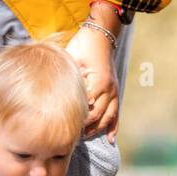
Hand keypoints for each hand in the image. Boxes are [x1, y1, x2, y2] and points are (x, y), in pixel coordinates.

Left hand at [66, 25, 119, 141]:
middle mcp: (109, 89)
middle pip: (97, 116)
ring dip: (96, 129)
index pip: (87, 109)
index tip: (62, 129)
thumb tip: (60, 98)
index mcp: (98, 83)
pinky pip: (117, 112)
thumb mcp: (72, 61)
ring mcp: (114, 90)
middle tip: (69, 137)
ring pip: (108, 117)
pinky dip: (114, 127)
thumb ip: (70, 80)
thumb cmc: (82, 46)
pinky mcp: (115, 91)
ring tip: (83, 138)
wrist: (100, 35)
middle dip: (84, 128)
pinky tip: (110, 140)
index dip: (76, 121)